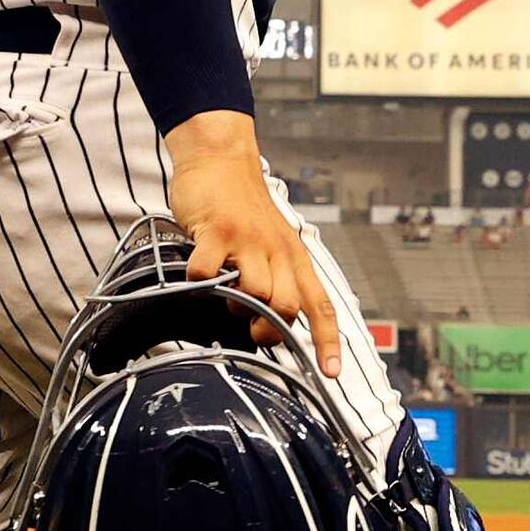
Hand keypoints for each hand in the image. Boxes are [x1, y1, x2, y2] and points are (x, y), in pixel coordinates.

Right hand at [163, 113, 319, 340]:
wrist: (221, 158)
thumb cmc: (243, 206)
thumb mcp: (271, 241)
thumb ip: (274, 277)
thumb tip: (266, 320)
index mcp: (294, 256)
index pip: (321, 305)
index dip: (328, 341)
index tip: (332, 372)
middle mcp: (277, 250)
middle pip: (287, 307)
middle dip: (268, 329)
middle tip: (250, 326)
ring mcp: (247, 241)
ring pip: (253, 293)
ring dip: (235, 305)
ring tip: (224, 292)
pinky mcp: (217, 232)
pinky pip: (207, 273)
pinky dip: (199, 282)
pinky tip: (198, 273)